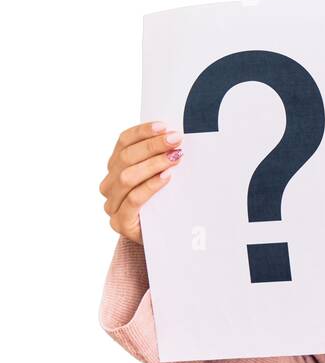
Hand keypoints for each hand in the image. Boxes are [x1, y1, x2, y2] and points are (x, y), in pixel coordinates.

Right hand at [101, 121, 184, 243]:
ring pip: (127, 177)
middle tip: (176, 139)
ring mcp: (112, 204)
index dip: (142, 132)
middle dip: (153, 146)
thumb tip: (178, 136)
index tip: (164, 126)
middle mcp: (109, 184)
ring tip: (176, 157)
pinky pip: (133, 200)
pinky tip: (167, 177)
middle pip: (126, 158)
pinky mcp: (120, 222)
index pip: (123, 142)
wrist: (163, 237)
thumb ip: (162, 157)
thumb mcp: (161, 175)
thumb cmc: (164, 201)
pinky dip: (150, 186)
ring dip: (153, 164)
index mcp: (115, 167)